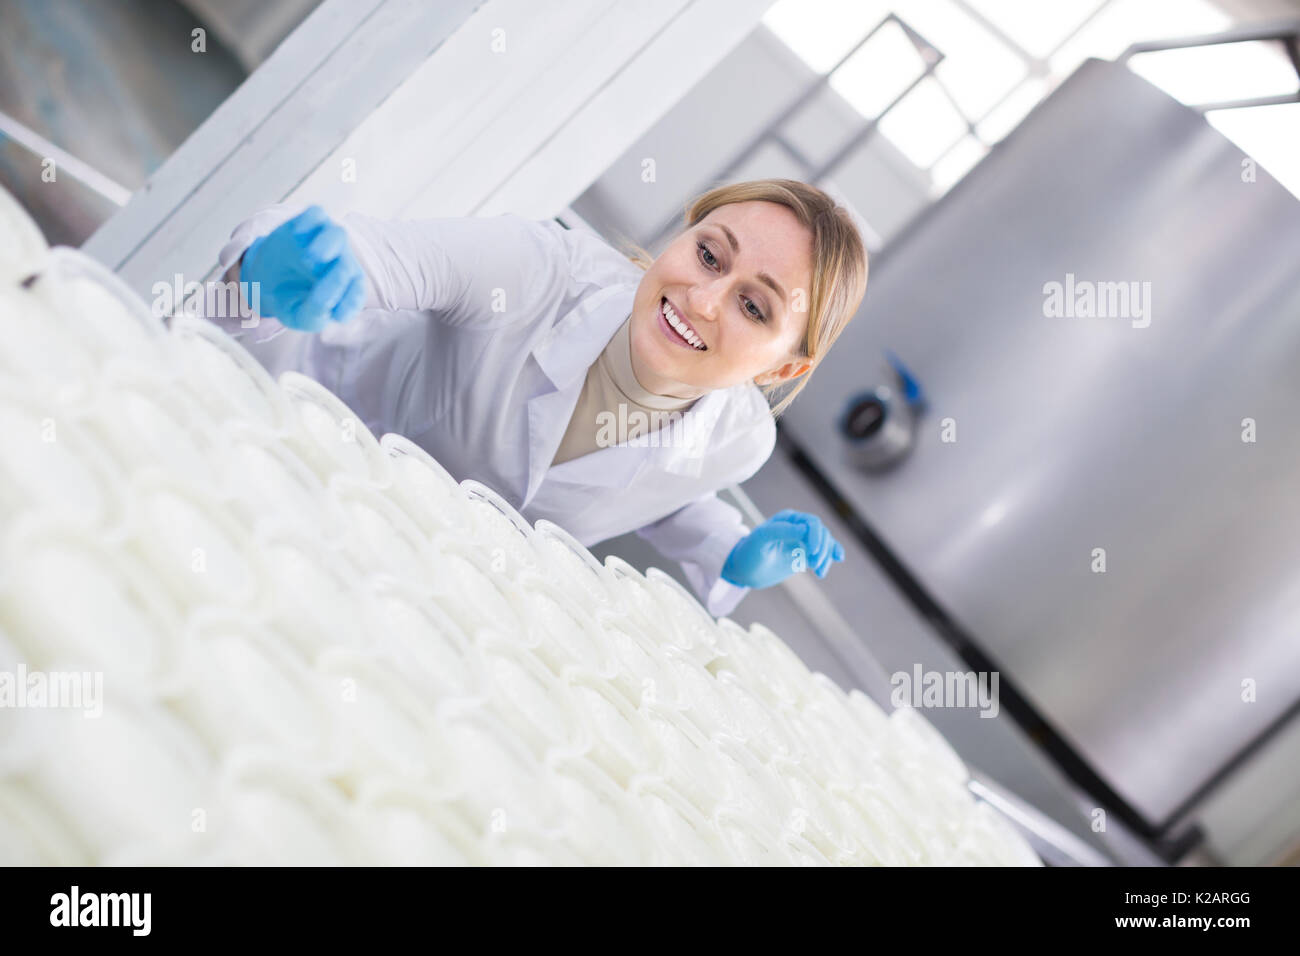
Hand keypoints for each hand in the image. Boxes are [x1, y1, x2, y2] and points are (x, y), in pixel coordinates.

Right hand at [240, 205, 366, 331]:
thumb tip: (324, 305)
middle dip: (336, 277)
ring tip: (310, 259)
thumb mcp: (299, 317)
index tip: (335, 314)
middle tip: (318, 289)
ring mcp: (327, 242)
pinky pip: (316, 214)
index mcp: (346, 290)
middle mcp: (341, 264)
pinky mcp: (309, 224)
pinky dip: (309, 221)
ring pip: (337, 235)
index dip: (349, 302)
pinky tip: (296, 234)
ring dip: (328, 245)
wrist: (265, 278)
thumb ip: (313, 316)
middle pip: (349, 266)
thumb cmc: (290, 299)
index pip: (356, 294)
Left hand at [720, 509, 844, 588]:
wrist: (744, 570)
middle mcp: (797, 526)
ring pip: (824, 543)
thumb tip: (805, 529)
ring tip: (820, 573)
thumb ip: (780, 531)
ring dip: (826, 556)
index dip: (816, 536)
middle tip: (815, 566)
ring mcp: (802, 540)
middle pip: (821, 533)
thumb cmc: (749, 552)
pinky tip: (838, 558)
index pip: (810, 523)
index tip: (813, 552)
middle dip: (822, 549)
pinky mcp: (804, 553)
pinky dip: (831, 555)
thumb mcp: (761, 540)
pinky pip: (823, 552)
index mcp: (787, 519)